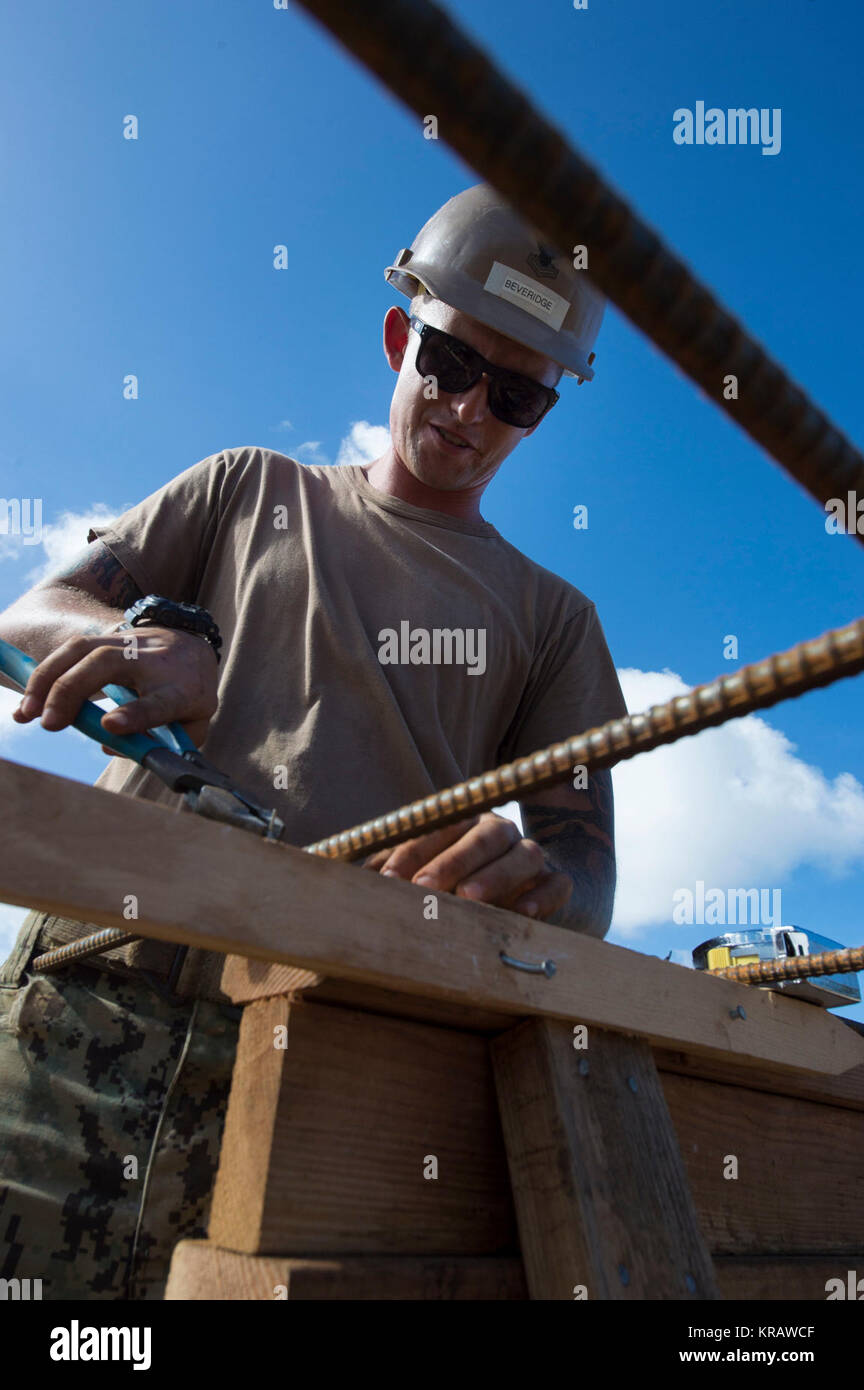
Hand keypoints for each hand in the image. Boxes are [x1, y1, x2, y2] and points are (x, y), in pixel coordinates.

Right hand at [12, 626, 218, 756]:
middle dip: (73, 689)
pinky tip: (28, 701)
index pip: (159, 702)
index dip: (136, 714)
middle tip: (50, 724)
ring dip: (48, 679)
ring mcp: (128, 643)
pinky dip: (44, 674)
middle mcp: (153, 660)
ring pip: (82, 650)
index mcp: (182, 689)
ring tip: (28, 712)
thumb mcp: (191, 726)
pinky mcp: (105, 638)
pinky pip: (69, 651)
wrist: (192, 648)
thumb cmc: (189, 696)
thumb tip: (109, 743)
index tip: (111, 726)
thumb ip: (160, 745)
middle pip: (107, 663)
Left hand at [362, 810, 572, 920]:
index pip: (436, 830)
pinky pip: (558, 883)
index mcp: (463, 823)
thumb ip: (391, 874)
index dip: (411, 853)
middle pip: (481, 837)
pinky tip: (524, 912)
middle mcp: (499, 833)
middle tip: (424, 889)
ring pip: (523, 854)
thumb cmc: (460, 883)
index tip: (386, 879)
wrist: (530, 888)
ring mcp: (532, 856)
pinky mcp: (560, 881)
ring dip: (495, 876)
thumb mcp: (422, 874)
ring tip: (470, 899)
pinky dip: (544, 896)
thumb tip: (348, 882)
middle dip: (450, 862)